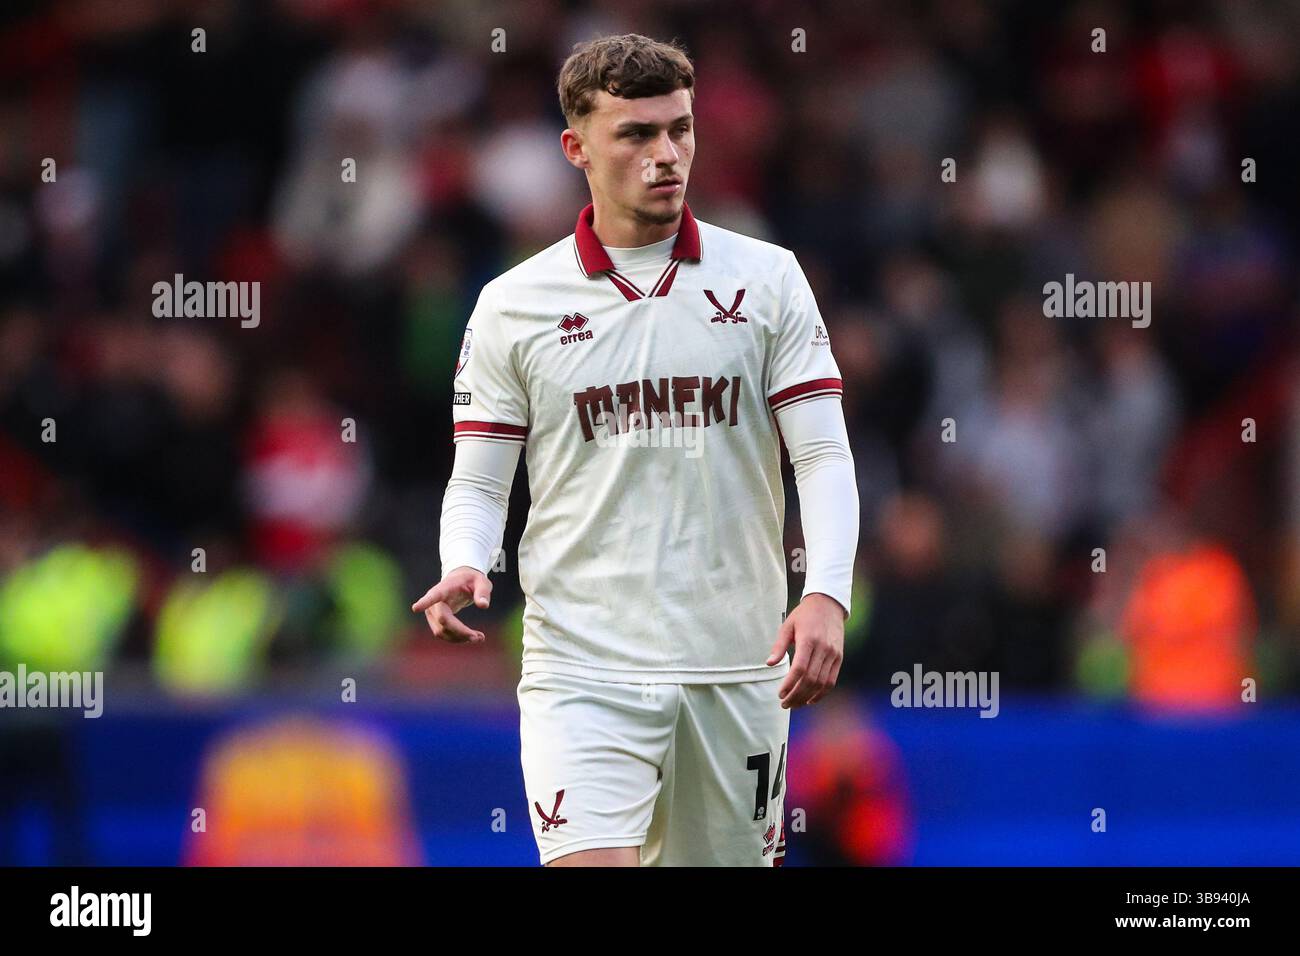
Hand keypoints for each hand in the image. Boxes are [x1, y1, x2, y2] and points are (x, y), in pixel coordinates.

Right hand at [411, 566, 491, 643]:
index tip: (416, 608)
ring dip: (460, 638)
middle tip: (480, 637)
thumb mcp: (481, 582)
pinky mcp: (435, 621)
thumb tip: (484, 605)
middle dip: (460, 631)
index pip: (433, 596)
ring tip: (480, 637)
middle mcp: (434, 602)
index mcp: (444, 588)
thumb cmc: (472, 580)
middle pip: (443, 620)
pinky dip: (457, 638)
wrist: (461, 581)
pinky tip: (472, 637)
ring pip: (441, 631)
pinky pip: (443, 634)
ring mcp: (432, 613)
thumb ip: (483, 592)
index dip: (425, 602)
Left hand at [766, 592, 845, 708]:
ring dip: (807, 697)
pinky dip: (821, 693)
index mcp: (809, 640)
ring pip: (821, 683)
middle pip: (810, 679)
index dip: (790, 684)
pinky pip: (831, 680)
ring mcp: (833, 654)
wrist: (828, 604)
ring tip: (795, 704)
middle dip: (796, 695)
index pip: (800, 668)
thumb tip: (769, 664)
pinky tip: (810, 700)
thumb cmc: (804, 615)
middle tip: (784, 704)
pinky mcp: (839, 658)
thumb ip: (779, 646)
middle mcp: (823, 648)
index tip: (780, 694)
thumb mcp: (787, 626)